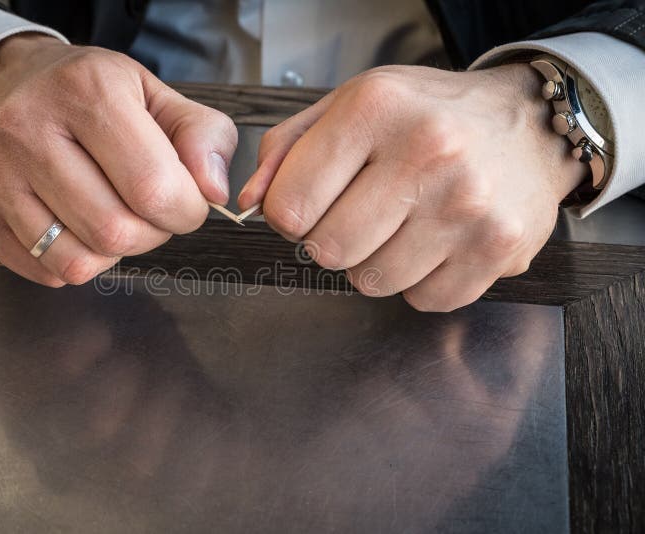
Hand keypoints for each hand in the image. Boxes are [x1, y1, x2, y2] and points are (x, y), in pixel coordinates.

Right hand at [0, 35, 236, 285]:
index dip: (187, 211)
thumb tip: (214, 194)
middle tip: (150, 210)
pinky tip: (75, 222)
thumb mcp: (160, 98)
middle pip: (116, 232)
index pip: (154, 188)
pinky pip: (45, 272)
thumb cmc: (93, 97)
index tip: (186, 200)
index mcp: (87, 92)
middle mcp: (28, 128)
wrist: (9, 85)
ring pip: (78, 262)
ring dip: (114, 253)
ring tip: (113, 215)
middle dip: (152, 234)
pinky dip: (76, 259)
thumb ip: (205, 139)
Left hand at [239, 64, 585, 310]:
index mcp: (377, 110)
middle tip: (358, 213)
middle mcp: (428, 154)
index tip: (306, 206)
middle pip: (328, 250)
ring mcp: (469, 206)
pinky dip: (419, 279)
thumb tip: (249, 203)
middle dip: (330, 240)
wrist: (529, 126)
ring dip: (374, 262)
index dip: (287, 215)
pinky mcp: (498, 249)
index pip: (289, 206)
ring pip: (372, 281)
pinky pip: (423, 299)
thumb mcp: (352, 104)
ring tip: (401, 223)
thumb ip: (287, 149)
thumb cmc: (429, 116)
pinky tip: (434, 242)